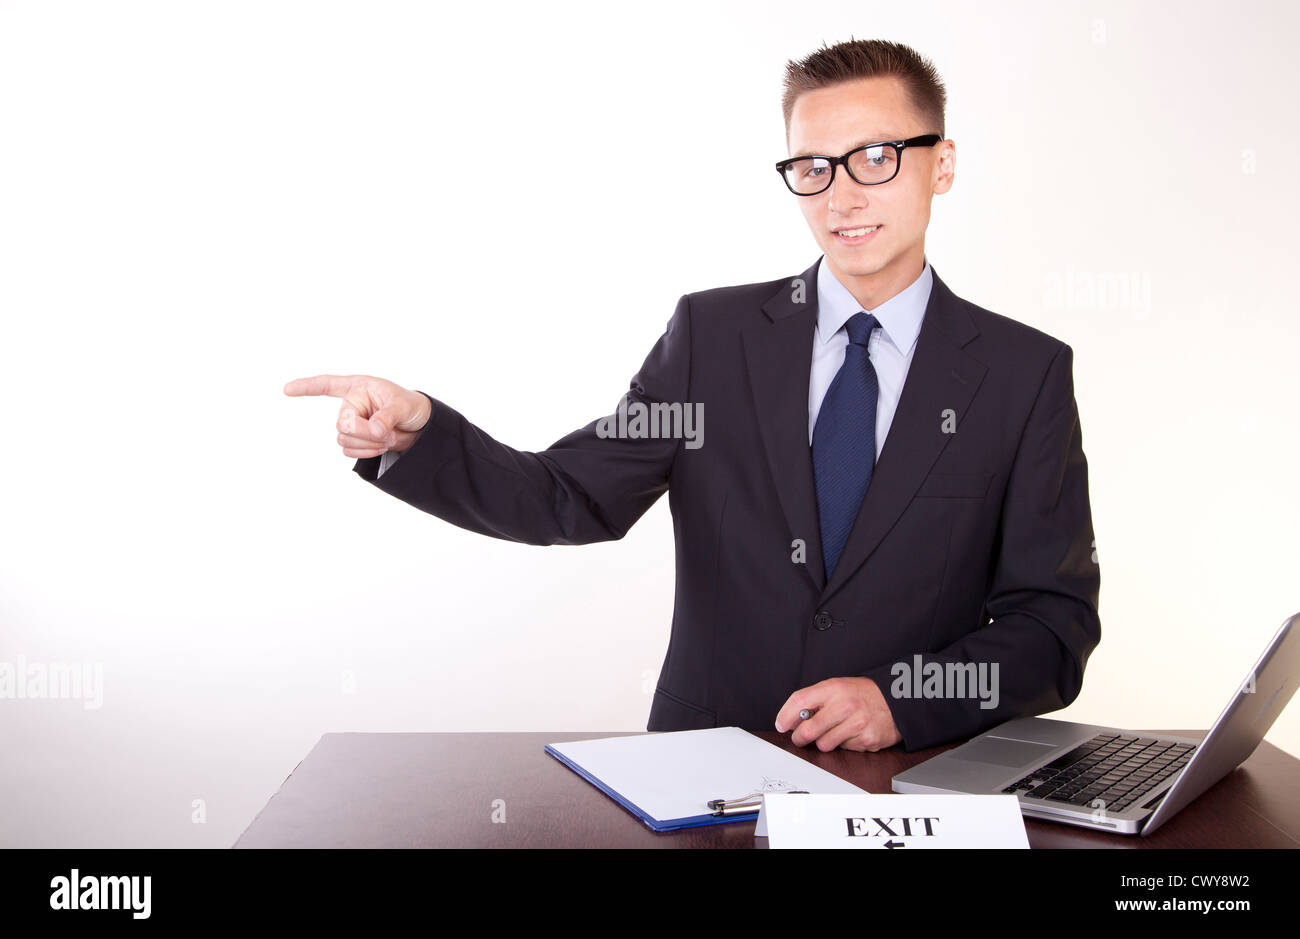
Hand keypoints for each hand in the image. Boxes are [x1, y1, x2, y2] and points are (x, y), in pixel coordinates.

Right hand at [283, 373, 431, 457]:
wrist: (420, 427)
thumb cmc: (411, 406)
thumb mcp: (403, 405)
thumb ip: (387, 416)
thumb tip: (374, 430)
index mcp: (358, 388)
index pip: (327, 385)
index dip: (307, 387)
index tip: (287, 389)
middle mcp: (350, 405)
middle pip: (342, 425)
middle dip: (365, 433)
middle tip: (387, 432)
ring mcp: (351, 424)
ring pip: (344, 441)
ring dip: (369, 444)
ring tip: (388, 436)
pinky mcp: (355, 441)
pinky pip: (350, 451)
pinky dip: (367, 452)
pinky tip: (381, 445)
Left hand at [774, 677, 901, 751]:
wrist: (897, 701)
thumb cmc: (864, 694)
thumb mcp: (838, 687)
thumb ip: (816, 699)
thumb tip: (792, 718)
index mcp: (835, 688)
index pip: (800, 701)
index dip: (786, 715)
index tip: (781, 724)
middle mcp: (845, 705)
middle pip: (808, 730)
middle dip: (799, 737)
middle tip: (800, 737)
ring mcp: (857, 724)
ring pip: (824, 744)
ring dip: (824, 741)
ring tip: (834, 730)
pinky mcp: (866, 740)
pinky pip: (844, 750)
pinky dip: (844, 744)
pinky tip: (851, 733)